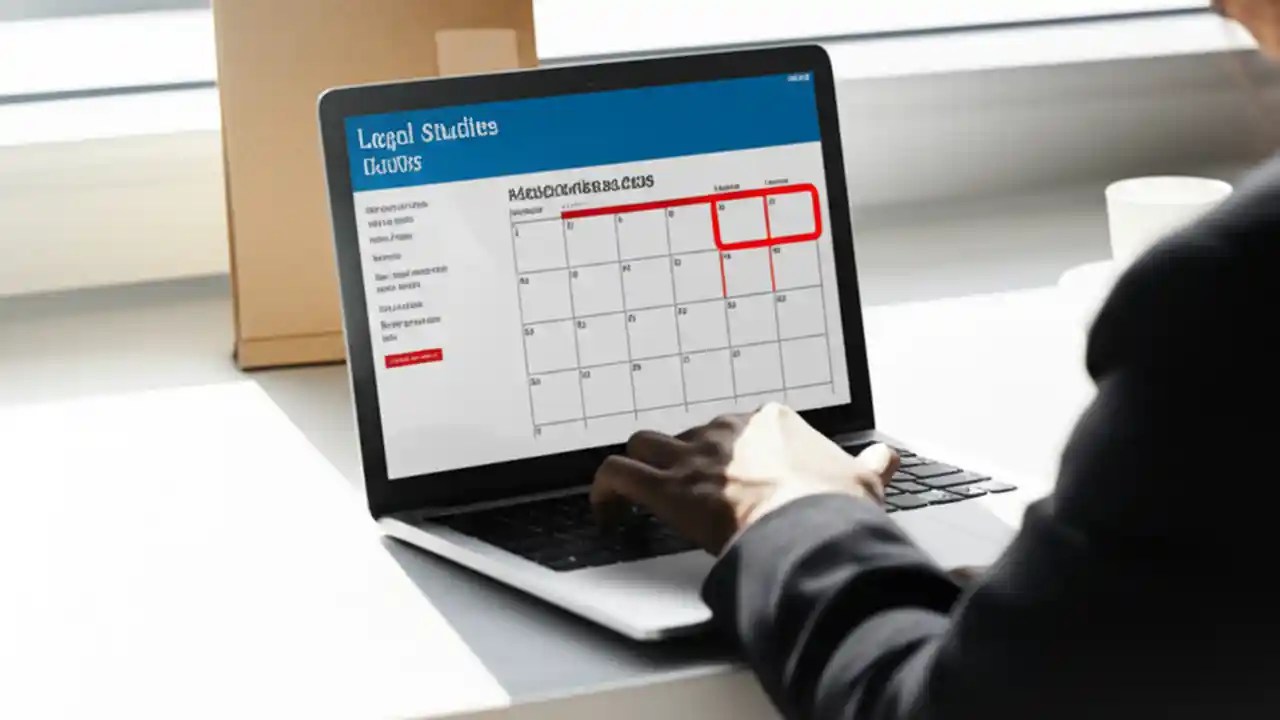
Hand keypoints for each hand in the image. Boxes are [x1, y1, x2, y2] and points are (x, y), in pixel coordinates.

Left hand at [590, 403, 899, 554]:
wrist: (812, 531)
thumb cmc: (836, 509)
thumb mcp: (865, 481)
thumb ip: (873, 464)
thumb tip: (887, 456)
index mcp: (771, 423)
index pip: (739, 427)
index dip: (732, 454)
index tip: (732, 476)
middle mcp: (728, 432)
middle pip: (690, 435)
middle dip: (684, 460)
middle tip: (686, 490)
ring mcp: (695, 458)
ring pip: (645, 444)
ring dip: (639, 466)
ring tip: (635, 493)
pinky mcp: (667, 488)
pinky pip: (617, 475)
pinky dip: (604, 491)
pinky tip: (605, 512)